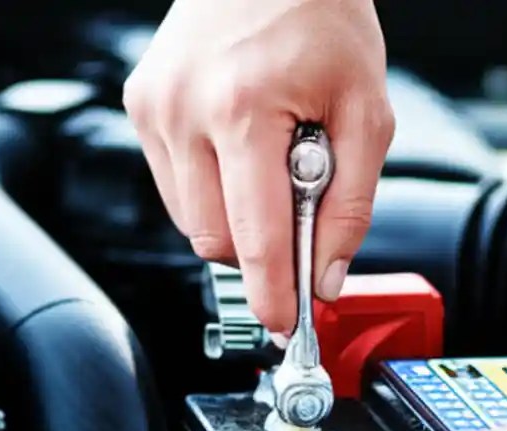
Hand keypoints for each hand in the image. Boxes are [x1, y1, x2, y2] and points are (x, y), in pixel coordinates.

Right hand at [122, 0, 395, 333]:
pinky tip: (240, 147)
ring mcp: (154, 107)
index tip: (280, 324)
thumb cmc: (320, 16)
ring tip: (270, 161)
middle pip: (214, 240)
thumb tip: (328, 274)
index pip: (253, 236)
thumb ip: (351, 202)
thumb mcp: (365, 111)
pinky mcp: (141, 104)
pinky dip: (211, 186)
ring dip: (233, 216)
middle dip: (259, 248)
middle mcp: (183, 111)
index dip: (271, 291)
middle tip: (298, 212)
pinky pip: (175, 184)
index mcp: (242, 110)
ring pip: (190, 219)